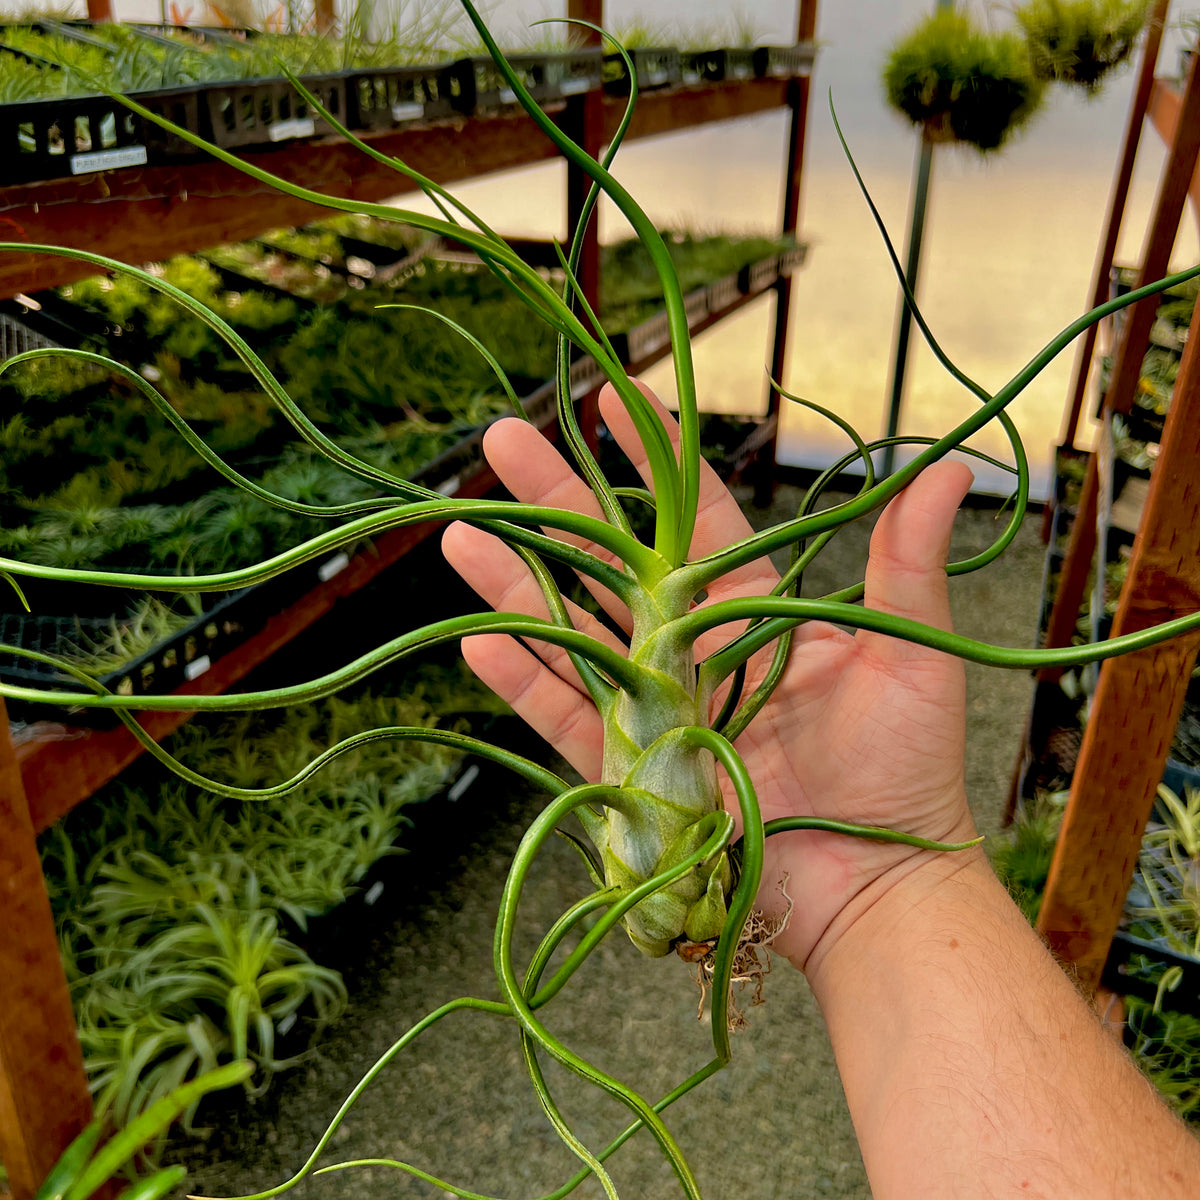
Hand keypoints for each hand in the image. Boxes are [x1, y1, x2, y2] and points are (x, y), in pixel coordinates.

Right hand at [441, 382, 977, 972]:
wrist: (873, 890)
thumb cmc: (904, 772)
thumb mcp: (908, 654)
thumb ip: (906, 563)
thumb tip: (951, 466)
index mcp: (753, 612)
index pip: (694, 518)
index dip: (653, 458)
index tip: (614, 398)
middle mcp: (695, 651)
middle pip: (612, 562)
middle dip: (558, 498)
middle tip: (501, 440)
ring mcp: (657, 708)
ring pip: (574, 631)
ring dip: (516, 582)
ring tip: (458, 531)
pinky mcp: (633, 770)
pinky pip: (568, 718)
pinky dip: (524, 682)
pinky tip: (478, 639)